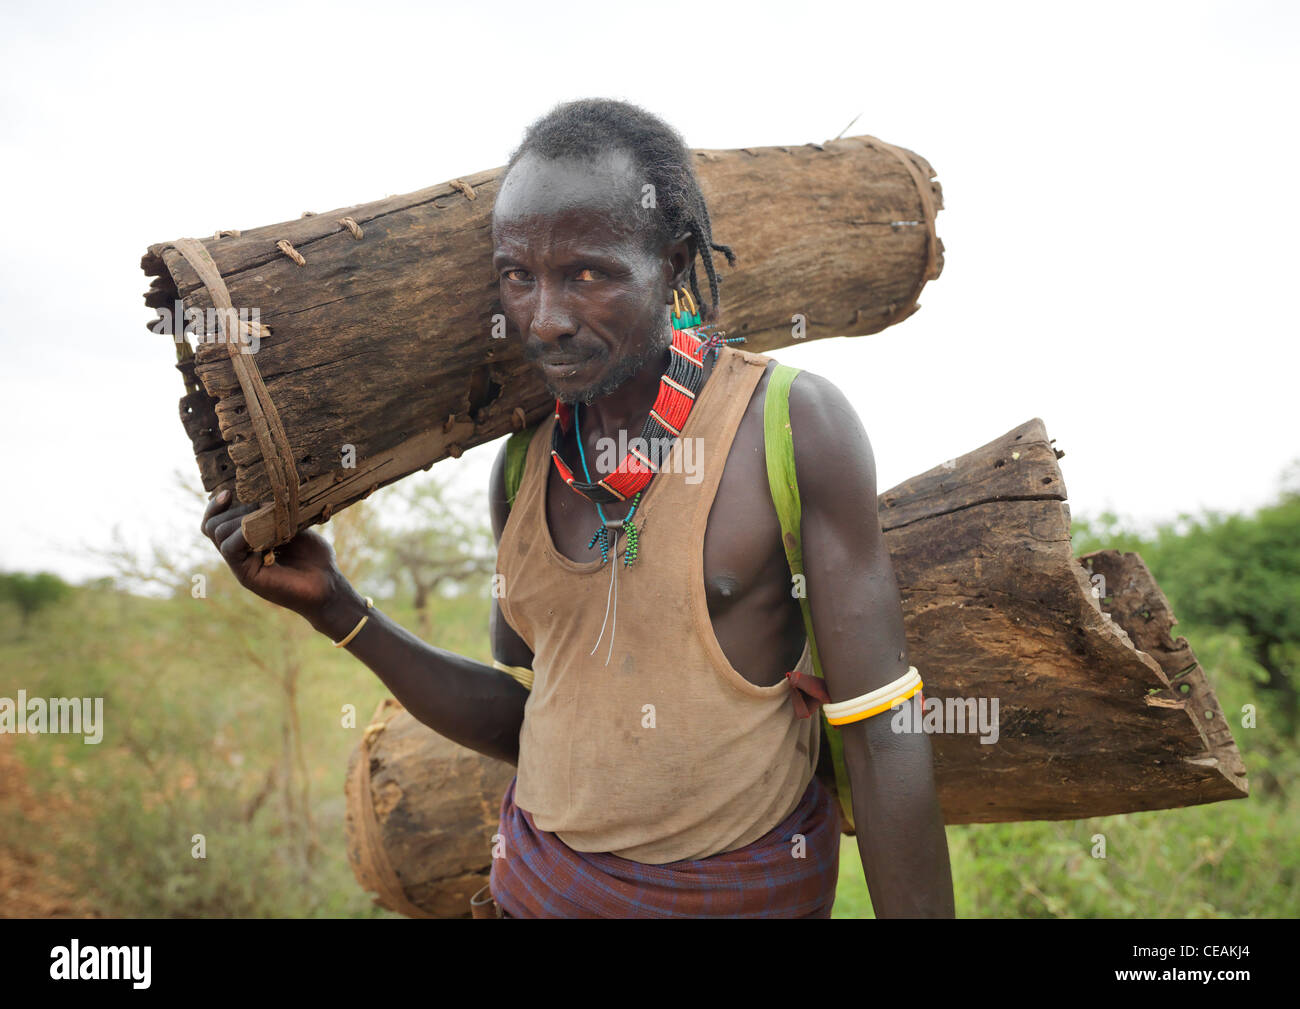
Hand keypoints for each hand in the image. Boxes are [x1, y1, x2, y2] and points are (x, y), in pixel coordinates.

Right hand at [200, 488, 345, 622]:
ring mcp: (240, 565)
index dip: (215, 506)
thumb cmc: (314, 557)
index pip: (214, 522)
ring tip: (269, 517)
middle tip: (263, 507)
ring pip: (218, 534)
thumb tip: (260, 494)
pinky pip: (231, 549)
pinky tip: (265, 529)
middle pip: (212, 525)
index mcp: (245, 541)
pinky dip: (244, 533)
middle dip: (235, 509)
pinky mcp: (246, 576)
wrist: (328, 584)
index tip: (228, 492)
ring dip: (243, 518)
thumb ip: (273, 513)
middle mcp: (239, 553)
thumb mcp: (293, 526)